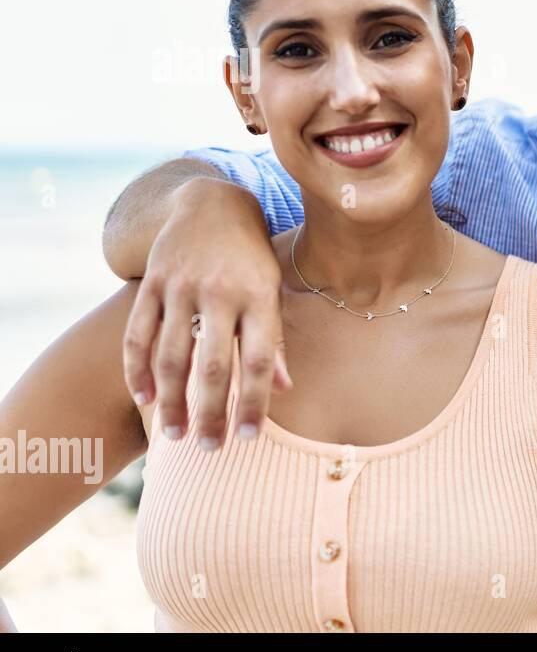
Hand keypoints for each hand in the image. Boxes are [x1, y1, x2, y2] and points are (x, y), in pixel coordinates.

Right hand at [122, 177, 290, 446]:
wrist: (212, 202)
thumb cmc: (252, 256)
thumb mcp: (273, 289)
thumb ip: (275, 338)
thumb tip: (283, 388)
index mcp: (259, 296)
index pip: (258, 360)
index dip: (253, 401)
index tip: (249, 437)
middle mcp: (220, 292)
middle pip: (213, 365)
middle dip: (210, 412)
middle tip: (208, 448)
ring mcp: (181, 287)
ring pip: (172, 355)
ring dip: (171, 401)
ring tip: (174, 435)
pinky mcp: (152, 283)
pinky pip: (138, 334)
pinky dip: (137, 369)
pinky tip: (143, 398)